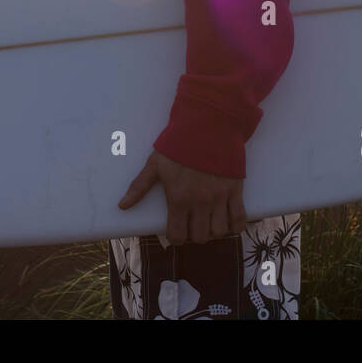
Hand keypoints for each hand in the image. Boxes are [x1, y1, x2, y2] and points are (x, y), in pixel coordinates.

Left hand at [118, 149, 246, 244]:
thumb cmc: (179, 144)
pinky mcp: (235, 190)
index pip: (177, 235)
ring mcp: (219, 197)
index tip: (176, 230)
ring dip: (213, 231)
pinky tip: (228, 221)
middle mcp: (200, 202)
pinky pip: (239, 218)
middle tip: (192, 225)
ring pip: (219, 232)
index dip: (176, 237)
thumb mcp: (156, 164)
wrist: (208, 125)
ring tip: (209, 222)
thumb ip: (139, 187)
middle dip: (194, 235)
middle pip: (199, 237)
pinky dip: (236, 225)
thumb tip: (122, 206)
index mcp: (178, 197)